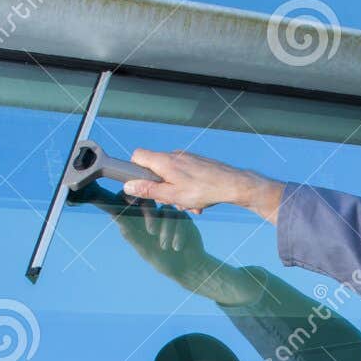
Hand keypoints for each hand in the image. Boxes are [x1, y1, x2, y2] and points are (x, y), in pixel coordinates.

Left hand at [118, 198, 212, 289]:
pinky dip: (177, 232)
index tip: (131, 204)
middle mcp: (152, 215)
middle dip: (149, 214)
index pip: (128, 200)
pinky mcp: (182, 218)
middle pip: (147, 200)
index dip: (127, 197)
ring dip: (165, 230)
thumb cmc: (162, 261)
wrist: (188, 269)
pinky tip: (177, 246)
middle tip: (151, 232)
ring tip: (166, 247)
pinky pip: (178, 216)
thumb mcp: (143, 248)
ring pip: (164, 210)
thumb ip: (129, 232)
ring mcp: (167, 216)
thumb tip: (113, 215)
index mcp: (138, 221)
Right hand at [123, 148, 255, 213]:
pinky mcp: (197, 163)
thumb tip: (128, 186)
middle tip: (173, 202)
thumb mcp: (172, 195)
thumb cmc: (203, 190)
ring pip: (172, 176)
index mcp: (164, 161)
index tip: (142, 185)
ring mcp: (187, 158)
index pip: (138, 156)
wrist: (233, 184)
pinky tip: (199, 201)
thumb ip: (149, 190)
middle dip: (162, 188)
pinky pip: (185, 176)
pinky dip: (188, 189)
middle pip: (156, 170)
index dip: (135, 170)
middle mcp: (174, 155)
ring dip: (177, 192)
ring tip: (191, 204)